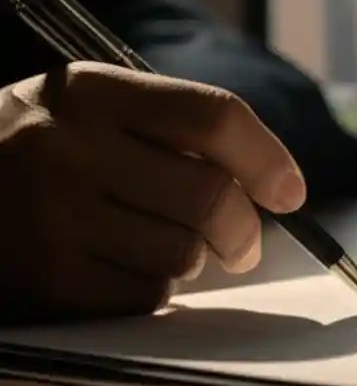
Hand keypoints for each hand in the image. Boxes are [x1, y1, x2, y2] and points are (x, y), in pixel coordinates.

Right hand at [0, 63, 306, 322]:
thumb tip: (272, 185)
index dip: (268, 157)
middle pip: (211, 196)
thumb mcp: (85, 108)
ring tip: (159, 244)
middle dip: (244, 230)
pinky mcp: (44, 276)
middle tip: (243, 245)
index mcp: (89, 90)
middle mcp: (68, 146)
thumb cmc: (36, 148)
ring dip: (192, 258)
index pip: (213, 116)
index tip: (290, 192)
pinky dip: (152, 289)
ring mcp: (52, 214)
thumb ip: (168, 129)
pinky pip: (145, 295)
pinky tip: (121, 267)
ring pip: (184, 252)